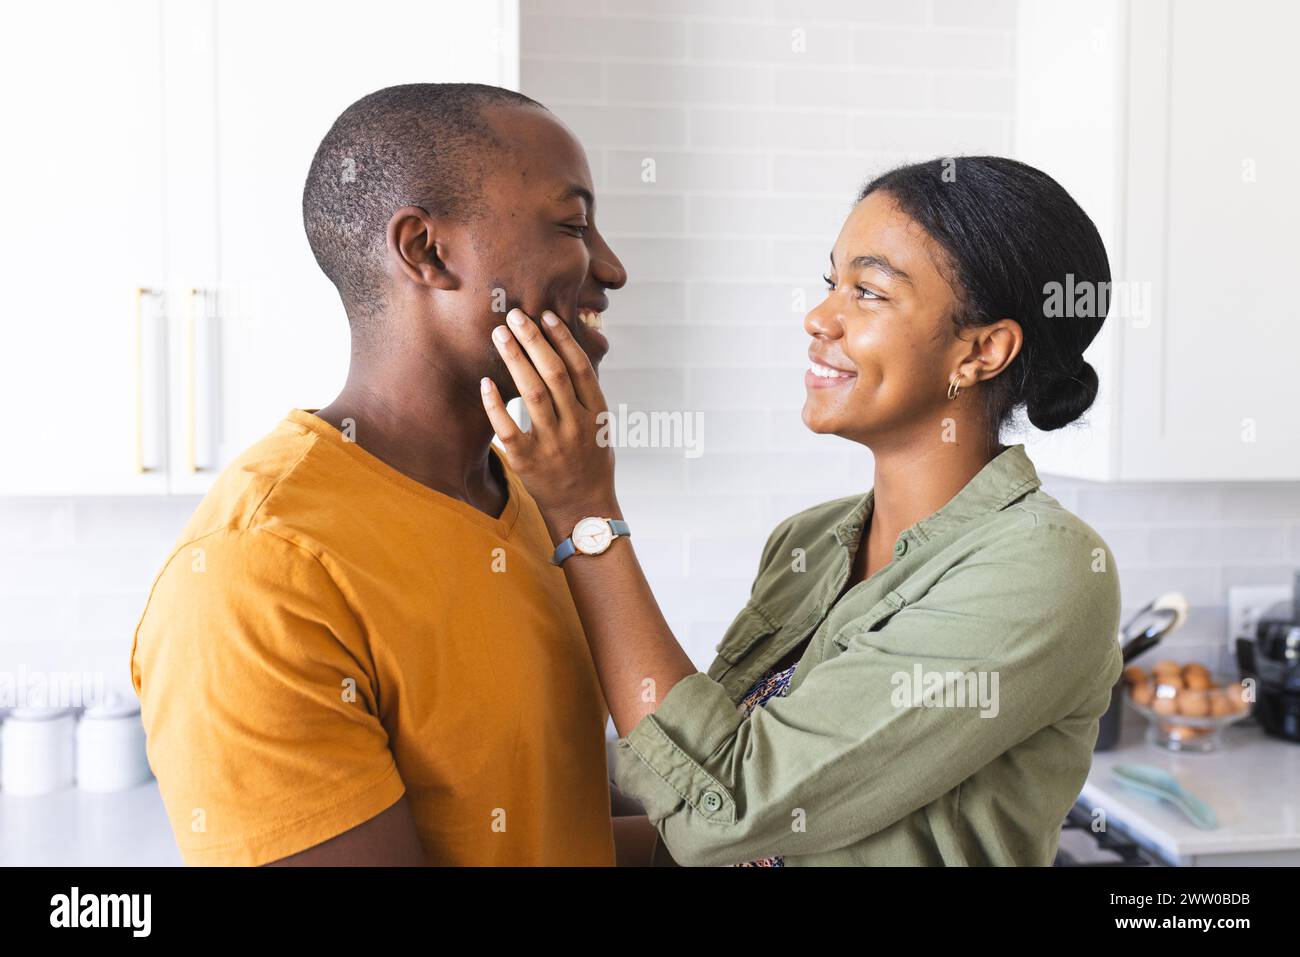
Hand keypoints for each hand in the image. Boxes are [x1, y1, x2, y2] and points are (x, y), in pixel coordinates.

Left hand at [480, 308, 618, 540]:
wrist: (583, 510)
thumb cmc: (591, 464)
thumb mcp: (600, 428)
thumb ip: (586, 396)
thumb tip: (571, 354)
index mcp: (596, 415)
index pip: (581, 368)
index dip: (564, 339)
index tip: (546, 314)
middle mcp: (576, 426)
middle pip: (554, 374)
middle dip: (533, 340)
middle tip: (514, 315)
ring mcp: (552, 444)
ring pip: (532, 393)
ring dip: (514, 359)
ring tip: (499, 334)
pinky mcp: (527, 462)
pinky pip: (508, 428)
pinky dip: (496, 404)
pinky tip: (486, 383)